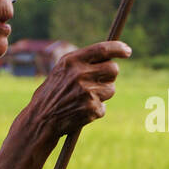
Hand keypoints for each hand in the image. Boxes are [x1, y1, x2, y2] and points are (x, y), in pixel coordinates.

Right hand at [0, 40, 130, 168]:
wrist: (40, 120)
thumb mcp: (62, 71)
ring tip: (84, 98)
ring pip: (111, 89)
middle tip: (101, 80)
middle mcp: (79, 74)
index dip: (118, 48)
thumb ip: (82, 63)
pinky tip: (81, 111)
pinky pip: (104, 107)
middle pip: (113, 69)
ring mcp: (86, 91)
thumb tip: (111, 56)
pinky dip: (96, 110)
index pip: (102, 49)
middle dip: (111, 75)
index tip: (127, 51)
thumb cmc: (52, 93)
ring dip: (103, 94)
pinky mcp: (91, 108)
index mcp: (71, 61)